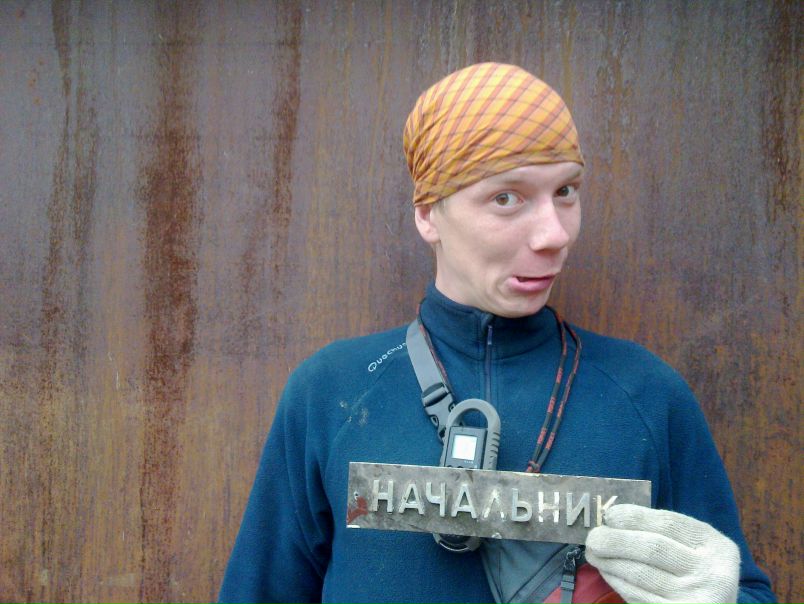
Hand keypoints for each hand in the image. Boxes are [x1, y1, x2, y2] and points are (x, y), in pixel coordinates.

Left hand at [585, 504, 739, 603]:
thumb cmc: (695, 571)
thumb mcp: (693, 547)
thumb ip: (662, 532)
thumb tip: (613, 518)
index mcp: (715, 546)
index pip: (669, 523)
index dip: (634, 516)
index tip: (609, 514)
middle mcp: (710, 573)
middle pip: (653, 548)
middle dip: (615, 540)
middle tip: (593, 537)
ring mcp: (695, 598)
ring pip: (641, 574)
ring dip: (610, 562)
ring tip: (594, 554)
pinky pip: (638, 596)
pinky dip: (618, 582)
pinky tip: (608, 573)